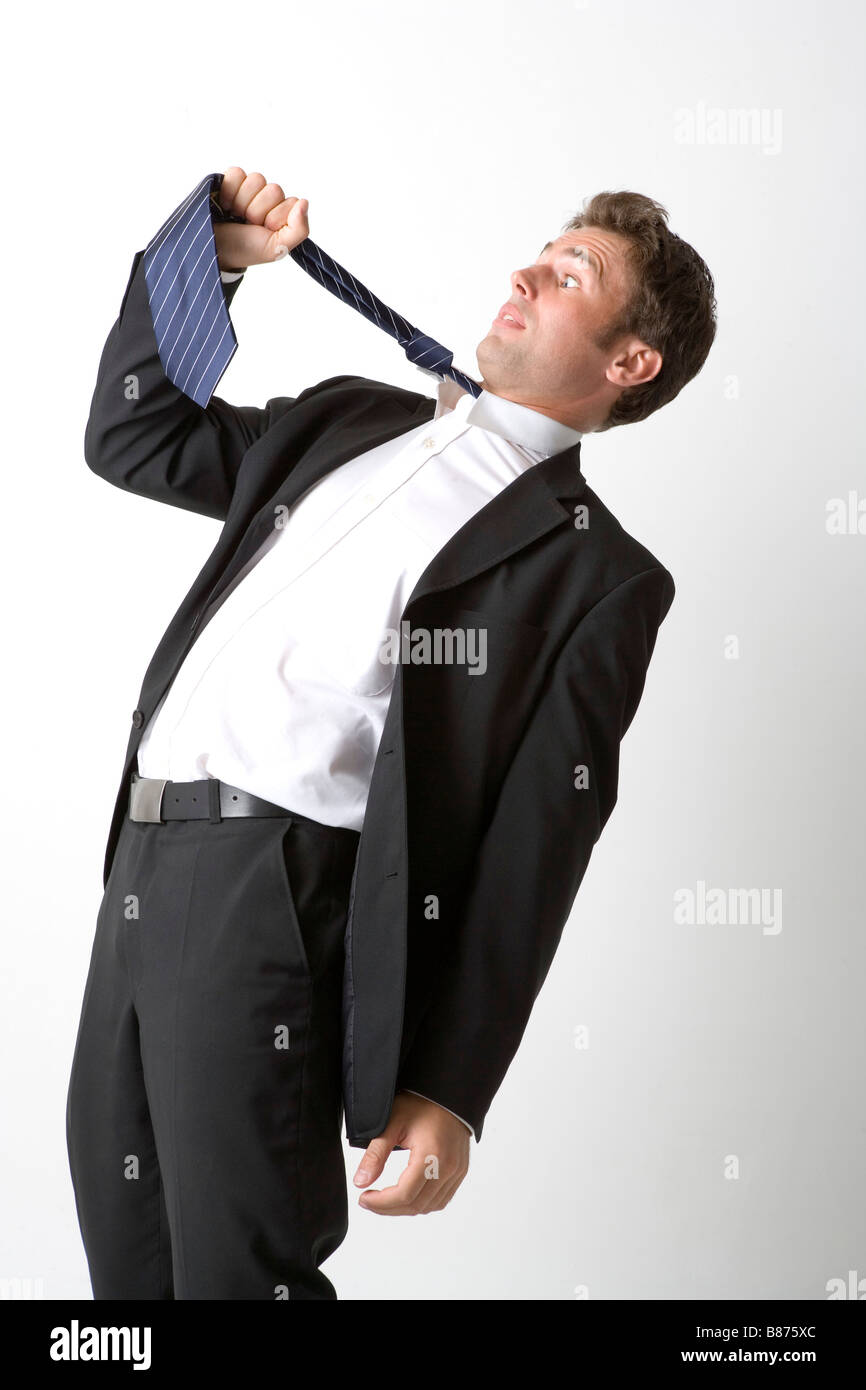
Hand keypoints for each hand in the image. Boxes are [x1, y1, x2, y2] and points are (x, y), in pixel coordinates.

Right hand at [213, 166, 309, 270]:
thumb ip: (299, 229)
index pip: (291, 202)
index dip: (276, 218)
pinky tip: (226, 204)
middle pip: (274, 190)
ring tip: (236, 215)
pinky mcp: (230, 180)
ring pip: (256, 180)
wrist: (214, 249)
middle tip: (248, 223)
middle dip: (258, 211)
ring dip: (243, 202)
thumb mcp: (276, 248)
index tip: (264, 230)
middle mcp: (268, 199)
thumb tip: (304, 202)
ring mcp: (249, 188)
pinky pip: (237, 173)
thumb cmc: (244, 250)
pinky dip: (229, 191)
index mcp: (281, 213)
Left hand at [352, 1091, 470, 1215]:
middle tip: (369, 1201)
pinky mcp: (460, 1172)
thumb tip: (360, 1182)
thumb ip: (375, 1155)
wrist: (448, 1094)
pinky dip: (422, 1204)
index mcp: (432, 1155)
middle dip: (389, 1208)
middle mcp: (448, 1167)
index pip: (405, 1194)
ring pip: (429, 1207)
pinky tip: (407, 1197)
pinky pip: (441, 1200)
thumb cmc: (421, 1104)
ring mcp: (457, 1171)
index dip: (381, 1203)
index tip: (363, 1198)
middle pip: (416, 1205)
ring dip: (404, 1209)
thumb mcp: (392, 1124)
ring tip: (385, 1200)